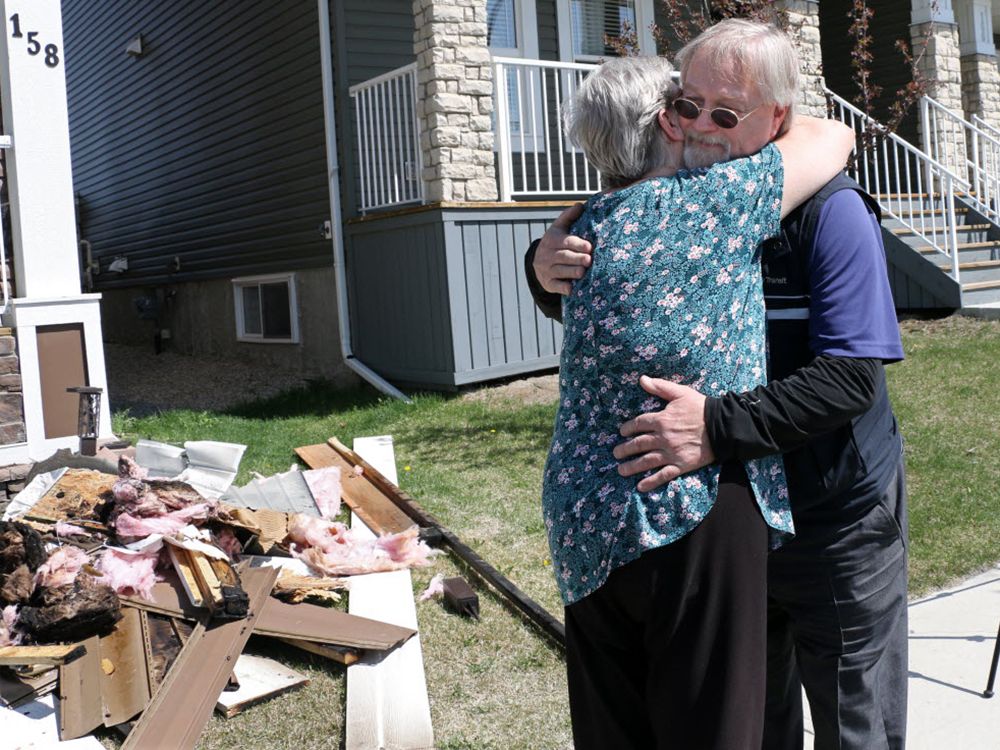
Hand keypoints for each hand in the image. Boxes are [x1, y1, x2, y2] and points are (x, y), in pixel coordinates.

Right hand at [534, 203, 592, 294]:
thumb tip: (580, 205)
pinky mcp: (548, 283)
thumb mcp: (558, 228)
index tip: (589, 246)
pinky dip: (563, 288)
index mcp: (552, 240)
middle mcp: (547, 255)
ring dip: (572, 272)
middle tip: (589, 260)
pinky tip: (572, 289)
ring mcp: (547, 270)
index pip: (566, 242)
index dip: (578, 244)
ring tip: (583, 272)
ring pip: (560, 271)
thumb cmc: (555, 242)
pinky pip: (556, 286)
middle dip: (577, 258)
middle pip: (564, 257)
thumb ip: (569, 217)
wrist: (538, 261)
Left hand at [613, 376, 714, 491]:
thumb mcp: (680, 393)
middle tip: (616, 453)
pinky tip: (640, 487)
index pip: (638, 424)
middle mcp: (663, 438)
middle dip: (625, 449)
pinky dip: (651, 482)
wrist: (723, 426)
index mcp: (662, 420)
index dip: (628, 428)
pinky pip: (663, 475)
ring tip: (621, 470)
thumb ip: (660, 387)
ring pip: (646, 461)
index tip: (622, 432)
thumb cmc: (701, 408)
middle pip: (638, 444)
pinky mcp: (681, 465)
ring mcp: (671, 453)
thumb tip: (641, 379)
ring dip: (632, 467)